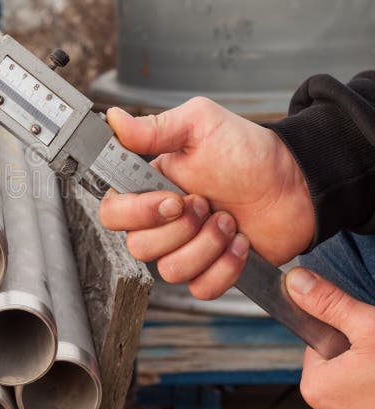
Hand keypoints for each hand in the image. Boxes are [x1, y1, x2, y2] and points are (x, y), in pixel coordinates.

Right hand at [100, 97, 313, 299]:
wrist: (296, 182)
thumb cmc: (247, 151)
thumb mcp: (199, 126)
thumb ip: (153, 128)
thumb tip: (113, 119)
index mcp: (148, 189)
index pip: (112, 214)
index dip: (138, 213)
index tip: (173, 199)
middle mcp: (160, 223)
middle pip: (138, 247)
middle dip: (180, 229)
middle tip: (207, 203)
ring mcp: (185, 249)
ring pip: (170, 271)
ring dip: (206, 246)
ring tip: (229, 221)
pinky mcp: (210, 271)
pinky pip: (200, 289)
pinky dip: (224, 268)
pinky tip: (240, 242)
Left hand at [286, 267, 374, 408]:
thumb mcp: (367, 327)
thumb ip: (328, 304)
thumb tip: (296, 281)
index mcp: (316, 390)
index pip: (317, 349)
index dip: (342, 337)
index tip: (363, 338)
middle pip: (333, 368)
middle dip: (356, 358)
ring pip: (352, 386)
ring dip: (369, 375)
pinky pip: (367, 403)